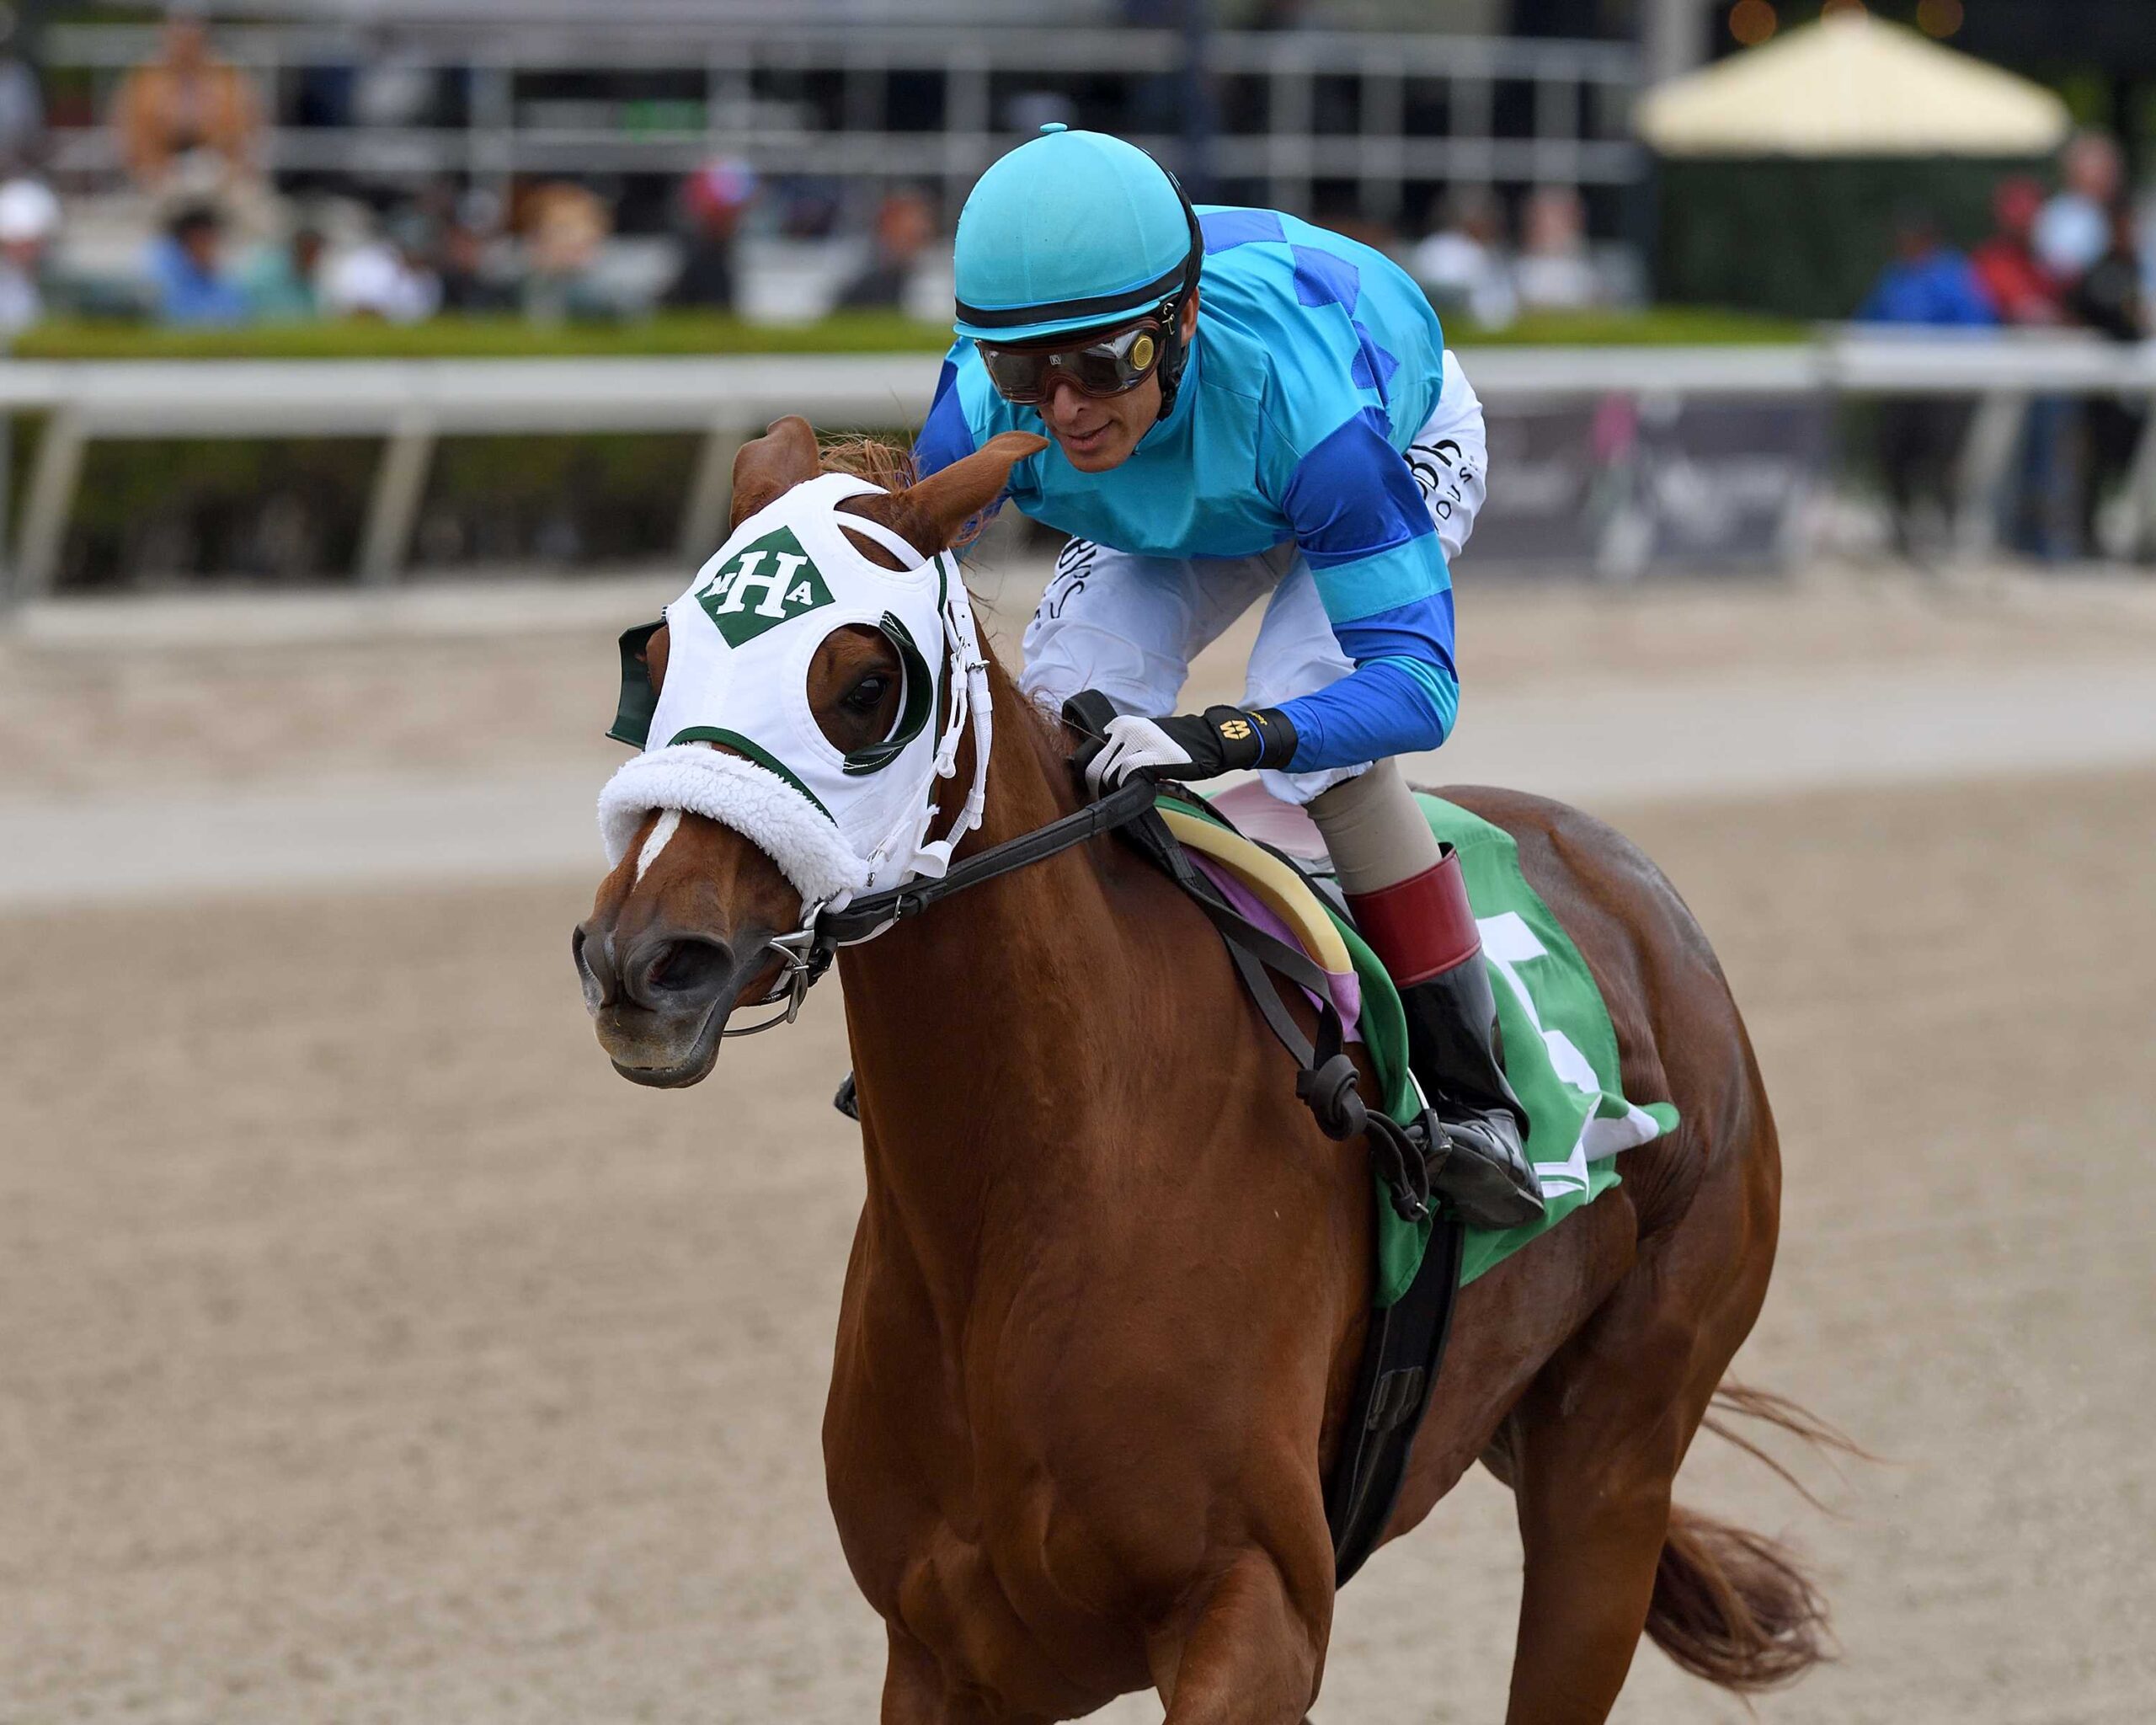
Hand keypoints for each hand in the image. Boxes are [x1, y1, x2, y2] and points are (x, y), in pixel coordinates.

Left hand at [1082, 703, 1296, 792]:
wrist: (1207, 742)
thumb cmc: (1173, 746)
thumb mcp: (1143, 739)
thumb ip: (1121, 750)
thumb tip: (1096, 775)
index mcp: (1121, 723)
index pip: (1090, 751)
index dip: (1090, 772)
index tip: (1095, 785)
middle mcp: (1126, 729)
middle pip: (1094, 764)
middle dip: (1095, 785)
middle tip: (1102, 798)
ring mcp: (1138, 741)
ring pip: (1108, 772)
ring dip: (1115, 787)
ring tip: (1129, 791)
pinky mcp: (1151, 755)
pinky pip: (1126, 774)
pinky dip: (1128, 786)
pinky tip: (1141, 787)